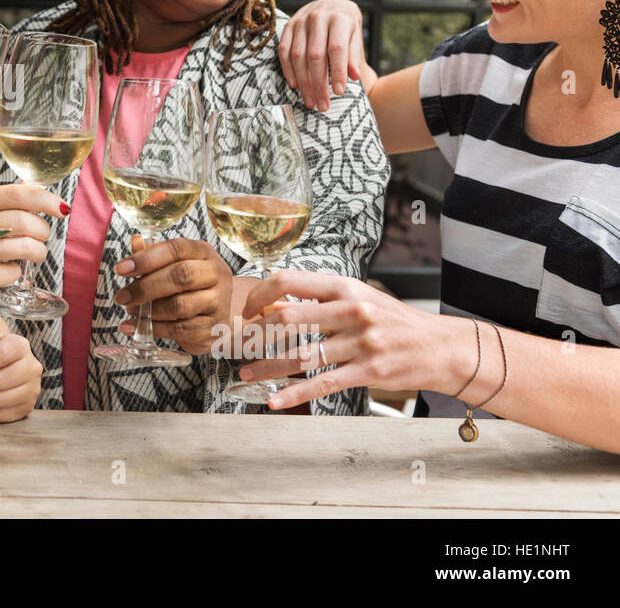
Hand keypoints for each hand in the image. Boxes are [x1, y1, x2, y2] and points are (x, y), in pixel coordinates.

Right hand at [0, 184, 64, 321]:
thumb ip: (2, 206)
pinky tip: (4, 271)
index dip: (44, 199)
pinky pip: (13, 271)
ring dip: (38, 251)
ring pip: (24, 246)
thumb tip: (40, 192)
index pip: (14, 194)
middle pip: (23, 220)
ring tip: (34, 254)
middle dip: (43, 230)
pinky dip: (16, 272)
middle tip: (42, 237)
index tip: (61, 208)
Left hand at [111, 236, 233, 355]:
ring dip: (150, 310)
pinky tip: (136, 327)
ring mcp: (218, 302)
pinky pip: (181, 329)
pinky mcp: (213, 328)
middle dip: (145, 287)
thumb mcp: (175, 264)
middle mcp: (215, 274)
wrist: (218, 314)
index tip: (121, 269)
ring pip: (180, 306)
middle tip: (122, 296)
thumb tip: (135, 242)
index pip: (176, 249)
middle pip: (181, 276)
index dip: (146, 259)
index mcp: (203, 252)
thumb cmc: (192, 284)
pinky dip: (155, 329)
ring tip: (131, 309)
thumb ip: (154, 255)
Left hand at [239, 270, 467, 409]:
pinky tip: (275, 400)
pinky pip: (322, 384)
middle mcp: (351, 311)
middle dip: (257, 333)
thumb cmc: (394, 321)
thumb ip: (322, 299)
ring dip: (267, 366)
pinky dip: (294, 394)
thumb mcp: (360, 297)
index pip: (290, 280)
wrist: (440, 347)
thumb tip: (275, 304)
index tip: (248, 309)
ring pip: (300, 355)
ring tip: (246, 373)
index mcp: (345, 287)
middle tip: (241, 343)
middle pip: (288, 317)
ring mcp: (361, 342)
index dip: (261, 293)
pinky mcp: (368, 372)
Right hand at [277, 0, 364, 112]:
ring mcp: (299, 22)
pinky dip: (288, 70)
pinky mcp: (287, 27)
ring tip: (310, 100)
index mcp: (338, 19)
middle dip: (318, 84)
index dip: (338, 72)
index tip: (338, 92)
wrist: (330, 4)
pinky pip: (284, 51)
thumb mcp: (355, 35)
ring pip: (298, 57)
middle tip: (322, 105)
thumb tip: (354, 76)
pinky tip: (295, 85)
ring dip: (303, 82)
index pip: (336, 49)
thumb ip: (353, 55)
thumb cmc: (345, 24)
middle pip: (315, 56)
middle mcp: (317, 18)